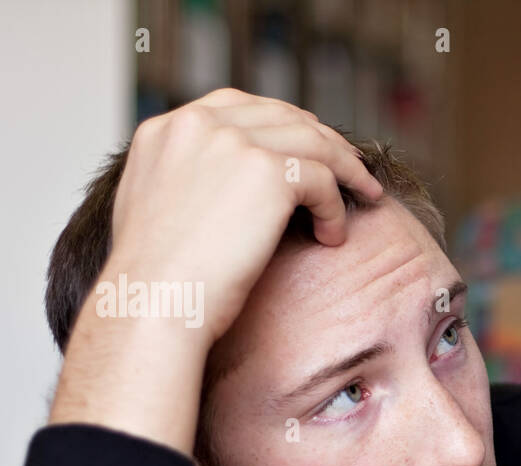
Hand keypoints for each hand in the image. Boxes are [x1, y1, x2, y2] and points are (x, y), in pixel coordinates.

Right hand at [48, 88, 383, 454]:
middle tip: (351, 166)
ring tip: (366, 194)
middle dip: (322, 140)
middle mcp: (197, 124)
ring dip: (345, 170)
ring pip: (313, 142)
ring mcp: (233, 143)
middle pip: (281, 116)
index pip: (237, 106)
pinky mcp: (268, 173)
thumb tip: (221, 185)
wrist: (153, 304)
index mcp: (166, 128)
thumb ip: (185, 178)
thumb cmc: (154, 281)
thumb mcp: (154, 206)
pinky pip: (323, 179)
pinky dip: (336, 208)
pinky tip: (333, 236)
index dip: (282, 123)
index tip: (309, 145)